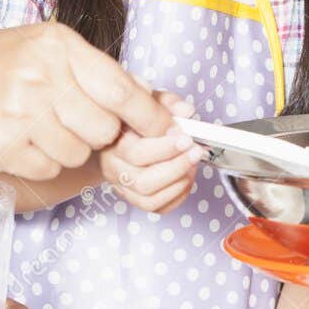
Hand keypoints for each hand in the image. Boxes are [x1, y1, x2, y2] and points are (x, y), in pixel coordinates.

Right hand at [0, 23, 174, 182]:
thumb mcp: (45, 49)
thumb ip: (99, 74)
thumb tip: (160, 104)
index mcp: (57, 45)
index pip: (121, 90)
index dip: (149, 117)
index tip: (165, 129)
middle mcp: (40, 76)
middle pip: (104, 129)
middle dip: (99, 133)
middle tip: (75, 121)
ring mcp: (19, 112)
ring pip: (78, 153)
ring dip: (68, 148)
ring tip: (40, 127)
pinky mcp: (2, 145)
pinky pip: (48, 168)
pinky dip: (42, 162)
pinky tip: (22, 140)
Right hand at [99, 92, 207, 212]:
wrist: (120, 132)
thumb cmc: (136, 117)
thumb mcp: (150, 100)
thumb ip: (168, 103)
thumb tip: (186, 112)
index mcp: (112, 141)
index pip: (137, 153)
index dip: (166, 148)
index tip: (186, 138)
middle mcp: (112, 166)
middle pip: (142, 181)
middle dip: (177, 167)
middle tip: (196, 151)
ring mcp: (121, 185)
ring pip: (149, 198)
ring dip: (179, 183)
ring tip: (192, 164)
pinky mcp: (132, 197)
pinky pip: (156, 207)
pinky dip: (177, 196)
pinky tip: (185, 177)